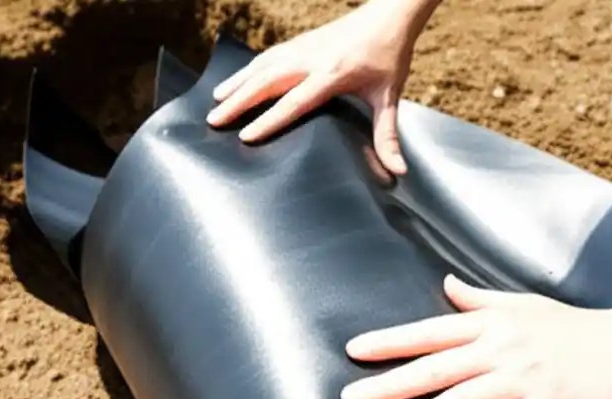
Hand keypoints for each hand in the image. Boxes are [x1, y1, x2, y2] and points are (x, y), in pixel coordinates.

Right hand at [206, 0, 429, 174]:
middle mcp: (311, 59)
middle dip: (239, 101)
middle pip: (267, 81)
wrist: (389, 14)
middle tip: (213, 120)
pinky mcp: (301, 41)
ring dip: (238, 82)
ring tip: (215, 100)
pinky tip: (237, 79)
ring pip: (262, 65)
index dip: (269, 120)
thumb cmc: (389, 56)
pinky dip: (249, 68)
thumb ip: (388, 135)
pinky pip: (269, 56)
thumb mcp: (390, 97)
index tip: (246, 136)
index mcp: (332, 75)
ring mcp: (303, 47)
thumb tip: (398, 171)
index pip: (294, 102)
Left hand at [340, 275, 611, 398]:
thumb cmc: (574, 327)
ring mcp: (523, 380)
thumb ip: (479, 301)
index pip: (429, 332)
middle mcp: (500, 350)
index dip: (390, 343)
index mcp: (492, 325)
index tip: (354, 352)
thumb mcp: (524, 304)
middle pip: (434, 368)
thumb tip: (445, 286)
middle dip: (389, 385)